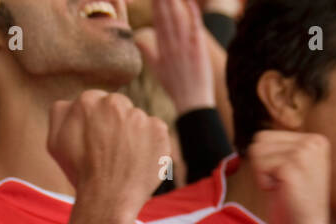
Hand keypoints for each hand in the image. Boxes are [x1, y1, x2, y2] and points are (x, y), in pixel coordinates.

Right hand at [49, 91, 170, 223]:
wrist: (106, 199)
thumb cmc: (79, 173)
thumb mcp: (55, 141)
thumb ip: (61, 113)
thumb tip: (71, 103)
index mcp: (87, 100)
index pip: (96, 103)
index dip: (97, 124)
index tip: (97, 142)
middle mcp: (114, 103)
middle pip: (118, 108)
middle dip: (116, 126)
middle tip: (111, 152)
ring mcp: (139, 116)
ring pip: (137, 121)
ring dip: (133, 136)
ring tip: (125, 161)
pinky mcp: (158, 130)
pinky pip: (156, 132)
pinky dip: (151, 145)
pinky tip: (139, 162)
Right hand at [136, 0, 214, 114]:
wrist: (191, 102)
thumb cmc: (175, 87)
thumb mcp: (157, 69)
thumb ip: (147, 52)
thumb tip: (137, 39)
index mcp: (162, 48)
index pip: (158, 21)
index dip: (156, 5)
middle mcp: (171, 45)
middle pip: (166, 16)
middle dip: (162, 0)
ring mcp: (184, 46)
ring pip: (178, 18)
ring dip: (173, 2)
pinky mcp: (198, 48)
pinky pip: (194, 26)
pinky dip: (192, 13)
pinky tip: (189, 1)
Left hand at [247, 130, 331, 223]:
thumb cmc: (294, 202)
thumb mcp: (290, 166)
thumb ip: (279, 148)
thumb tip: (255, 139)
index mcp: (315, 140)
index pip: (266, 136)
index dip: (266, 162)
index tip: (285, 178)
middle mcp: (313, 142)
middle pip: (259, 140)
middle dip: (263, 166)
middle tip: (282, 184)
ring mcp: (303, 153)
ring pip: (257, 151)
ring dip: (263, 174)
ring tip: (282, 187)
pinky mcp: (292, 166)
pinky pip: (259, 167)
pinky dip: (263, 183)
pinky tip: (281, 192)